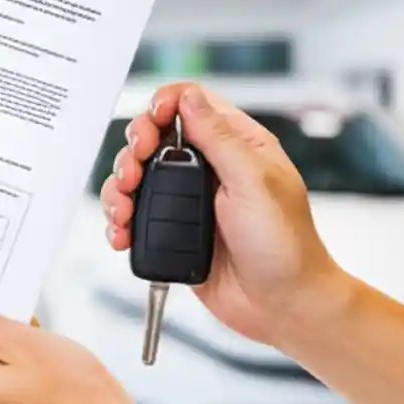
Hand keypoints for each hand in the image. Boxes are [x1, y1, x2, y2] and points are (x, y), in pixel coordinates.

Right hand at [100, 82, 345, 344]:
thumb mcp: (253, 182)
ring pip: (137, 176)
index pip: (191, 104)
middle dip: (133, 150)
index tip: (151, 125)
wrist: (282, 306)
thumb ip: (218, 137)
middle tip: (133, 171)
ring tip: (122, 208)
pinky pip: (135, 215)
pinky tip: (122, 232)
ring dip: (119, 188)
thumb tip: (189, 96)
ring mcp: (188, 200)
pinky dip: (119, 221)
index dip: (163, 106)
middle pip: (154, 137)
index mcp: (238, 145)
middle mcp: (210, 168)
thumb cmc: (285, 246)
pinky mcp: (172, 230)